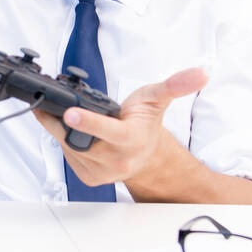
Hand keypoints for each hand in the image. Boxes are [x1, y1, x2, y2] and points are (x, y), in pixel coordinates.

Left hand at [33, 67, 207, 187]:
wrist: (145, 154)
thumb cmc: (145, 124)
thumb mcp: (157, 98)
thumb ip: (176, 85)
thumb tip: (199, 73)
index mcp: (131, 140)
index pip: (108, 132)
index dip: (88, 121)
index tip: (70, 112)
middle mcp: (117, 161)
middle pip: (78, 140)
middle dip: (62, 122)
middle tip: (52, 104)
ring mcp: (102, 172)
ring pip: (68, 148)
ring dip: (59, 130)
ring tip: (61, 114)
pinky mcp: (89, 177)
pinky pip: (67, 157)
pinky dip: (63, 141)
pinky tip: (69, 130)